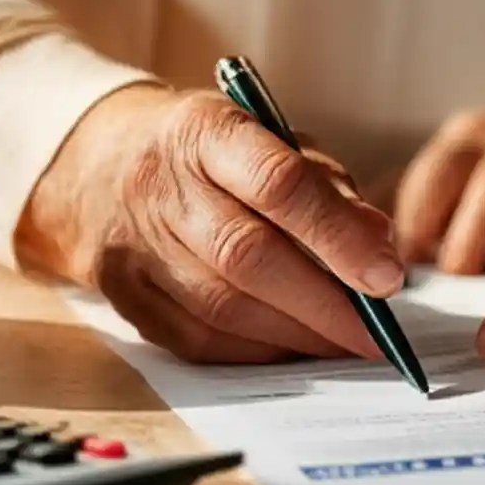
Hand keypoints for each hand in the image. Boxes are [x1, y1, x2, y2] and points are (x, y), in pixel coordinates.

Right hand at [18, 86, 401, 363]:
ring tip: (344, 345)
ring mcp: (133, 245)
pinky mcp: (122, 295)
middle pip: (248, 255)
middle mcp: (161, 185)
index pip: (277, 183)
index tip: (388, 276)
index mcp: (206, 131)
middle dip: (324, 304)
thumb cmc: (208, 155)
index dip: (338, 235)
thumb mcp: (268, 139)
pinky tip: (293, 350)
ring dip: (296, 337)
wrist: (96, 165)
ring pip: (223, 308)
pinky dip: (256, 353)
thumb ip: (327, 187)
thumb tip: (380, 246)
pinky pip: (196, 341)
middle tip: (376, 334)